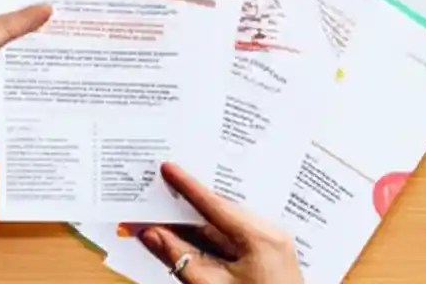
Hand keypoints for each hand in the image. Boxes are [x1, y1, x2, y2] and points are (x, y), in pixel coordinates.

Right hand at [139, 163, 302, 283]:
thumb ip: (179, 257)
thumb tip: (152, 234)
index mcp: (261, 237)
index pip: (215, 205)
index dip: (187, 186)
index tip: (168, 168)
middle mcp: (271, 234)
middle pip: (220, 212)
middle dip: (188, 206)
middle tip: (160, 195)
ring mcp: (272, 245)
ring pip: (226, 226)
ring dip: (198, 224)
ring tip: (168, 218)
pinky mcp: (269, 256)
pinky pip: (235, 238)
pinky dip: (212, 237)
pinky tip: (191, 239)